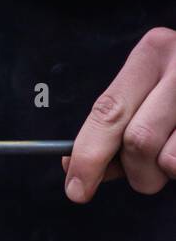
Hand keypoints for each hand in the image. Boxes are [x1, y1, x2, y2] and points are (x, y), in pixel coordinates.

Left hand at [64, 27, 175, 201]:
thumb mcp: (150, 93)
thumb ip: (115, 127)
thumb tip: (74, 165)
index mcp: (154, 51)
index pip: (108, 111)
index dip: (88, 156)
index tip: (76, 189)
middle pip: (138, 140)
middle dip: (134, 172)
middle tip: (142, 176)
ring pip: (169, 161)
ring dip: (165, 174)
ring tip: (173, 157)